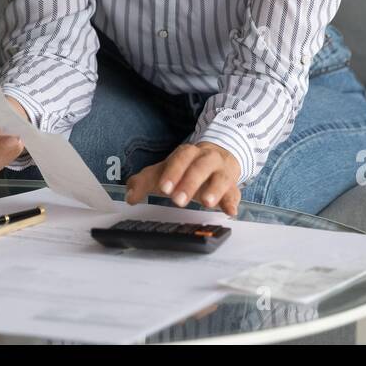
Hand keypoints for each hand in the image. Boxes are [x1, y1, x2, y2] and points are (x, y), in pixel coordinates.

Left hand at [125, 142, 241, 215]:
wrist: (219, 156)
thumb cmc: (187, 167)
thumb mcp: (166, 171)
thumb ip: (144, 182)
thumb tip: (130, 197)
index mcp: (188, 154)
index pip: (180, 159)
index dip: (173, 172)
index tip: (164, 187)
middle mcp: (207, 160)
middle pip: (200, 167)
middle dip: (190, 182)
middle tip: (179, 200)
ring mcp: (222, 172)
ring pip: (221, 178)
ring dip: (215, 190)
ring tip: (207, 203)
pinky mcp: (232, 187)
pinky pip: (235, 193)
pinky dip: (233, 202)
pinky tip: (230, 211)